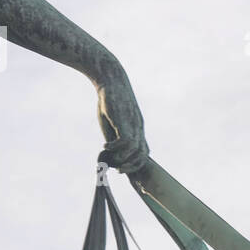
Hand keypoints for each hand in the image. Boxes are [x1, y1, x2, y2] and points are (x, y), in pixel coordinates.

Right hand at [94, 57, 149, 175]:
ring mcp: (133, 124)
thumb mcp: (112, 121)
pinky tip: (105, 145)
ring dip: (122, 158)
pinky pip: (125, 140)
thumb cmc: (109, 100)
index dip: (135, 164)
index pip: (144, 152)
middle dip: (131, 166)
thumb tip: (109, 153)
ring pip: (135, 150)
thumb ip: (113, 136)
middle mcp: (138, 128)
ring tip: (109, 155)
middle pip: (143, 155)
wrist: (111, 80)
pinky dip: (114, 147)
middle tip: (117, 169)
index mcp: (137, 129)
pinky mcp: (124, 119)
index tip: (121, 167)